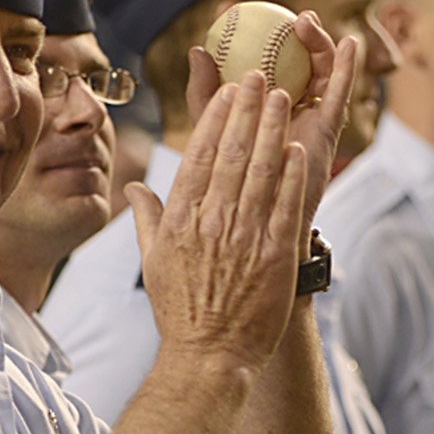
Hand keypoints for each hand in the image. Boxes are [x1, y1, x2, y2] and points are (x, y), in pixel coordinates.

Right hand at [130, 68, 308, 371]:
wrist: (210, 357)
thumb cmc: (181, 311)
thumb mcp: (153, 262)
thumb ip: (147, 219)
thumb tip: (134, 189)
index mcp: (180, 218)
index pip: (199, 154)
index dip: (216, 116)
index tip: (228, 90)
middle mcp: (211, 222)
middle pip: (231, 153)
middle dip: (247, 109)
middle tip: (260, 76)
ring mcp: (245, 238)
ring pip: (260, 171)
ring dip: (272, 130)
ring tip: (283, 97)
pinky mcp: (275, 256)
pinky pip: (285, 206)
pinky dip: (292, 175)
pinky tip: (299, 148)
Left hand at [184, 12, 358, 226]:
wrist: (248, 232)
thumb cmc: (226, 187)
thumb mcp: (209, 132)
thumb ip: (204, 95)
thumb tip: (198, 50)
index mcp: (258, 109)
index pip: (259, 61)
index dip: (250, 33)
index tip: (234, 8)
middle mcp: (287, 111)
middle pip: (295, 62)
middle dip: (291, 33)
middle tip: (282, 12)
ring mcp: (307, 120)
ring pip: (319, 73)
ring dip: (318, 43)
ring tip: (305, 22)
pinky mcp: (325, 133)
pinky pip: (338, 96)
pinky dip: (347, 68)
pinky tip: (350, 44)